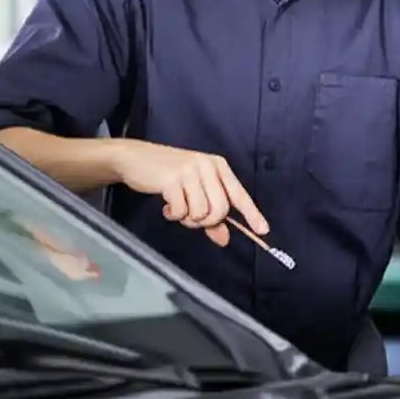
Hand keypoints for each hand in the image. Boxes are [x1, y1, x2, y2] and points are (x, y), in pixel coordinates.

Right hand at [113, 140, 268, 246]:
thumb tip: (225, 239)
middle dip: (205, 221)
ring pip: (201, 213)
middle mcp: (208, 166)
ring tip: (177, 206)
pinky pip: (181, 210)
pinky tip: (166, 204)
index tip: (263, 230)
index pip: (239, 194)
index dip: (252, 214)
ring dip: (187, 218)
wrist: (136, 159)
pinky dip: (173, 214)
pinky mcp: (172, 178)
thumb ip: (210, 217)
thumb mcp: (193, 192)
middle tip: (190, 216)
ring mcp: (190, 171)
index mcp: (218, 167)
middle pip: (220, 210)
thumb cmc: (168, 176)